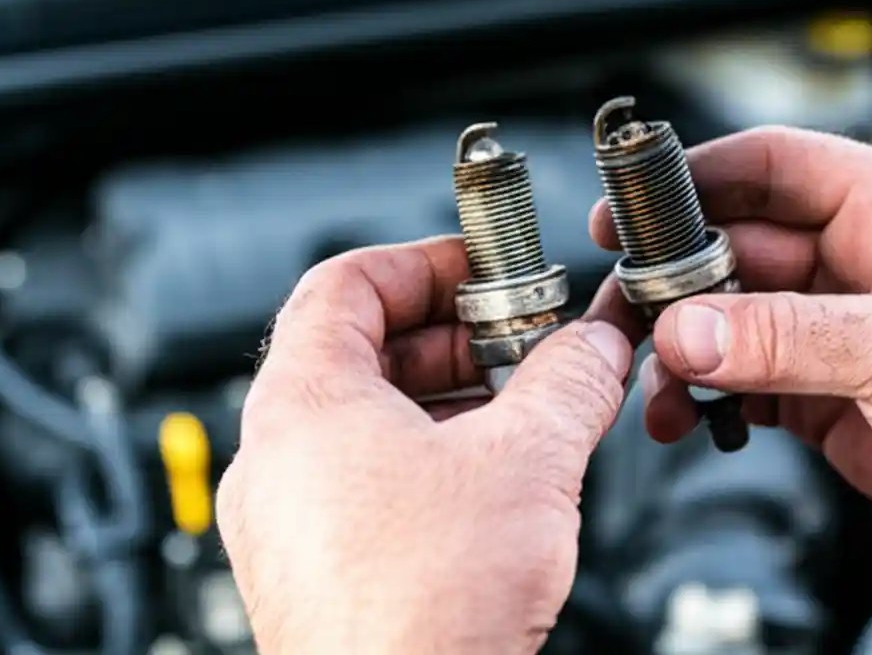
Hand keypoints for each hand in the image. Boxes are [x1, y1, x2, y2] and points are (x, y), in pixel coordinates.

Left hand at [216, 237, 632, 653]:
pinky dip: (425, 462)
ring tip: (519, 416)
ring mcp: (286, 518)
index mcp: (303, 402)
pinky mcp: (311, 569)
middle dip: (453, 338)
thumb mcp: (527, 462)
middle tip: (520, 346)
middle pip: (359, 350)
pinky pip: (362, 483)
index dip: (422, 264)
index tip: (481, 272)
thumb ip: (569, 382)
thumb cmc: (421, 609)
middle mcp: (277, 456)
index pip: (345, 282)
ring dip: (446, 402)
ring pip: (365, 422)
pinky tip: (490, 487)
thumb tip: (594, 347)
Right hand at [588, 126, 871, 572]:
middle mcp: (854, 264)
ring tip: (654, 378)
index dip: (697, 178)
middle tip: (625, 310)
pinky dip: (700, 396)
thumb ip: (790, 337)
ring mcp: (833, 332)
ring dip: (680, 347)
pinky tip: (684, 414)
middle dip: (672, 279)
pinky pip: (736, 381)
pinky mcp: (820, 395)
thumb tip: (688, 328)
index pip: (773, 167)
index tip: (631, 204)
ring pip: (725, 320)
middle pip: (733, 248)